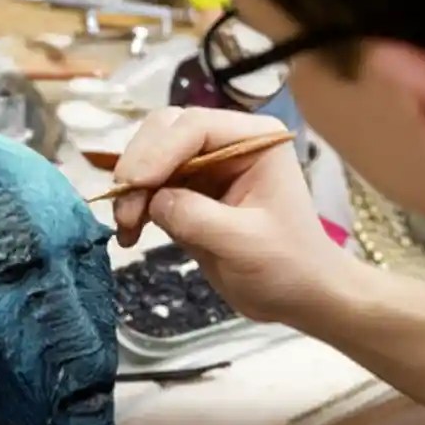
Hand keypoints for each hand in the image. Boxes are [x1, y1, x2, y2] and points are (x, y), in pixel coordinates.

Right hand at [113, 107, 353, 325]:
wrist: (299, 296)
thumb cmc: (287, 266)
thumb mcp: (244, 243)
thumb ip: (196, 217)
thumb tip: (152, 202)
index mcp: (255, 140)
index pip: (195, 127)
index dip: (158, 151)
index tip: (134, 185)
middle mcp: (227, 144)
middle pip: (164, 132)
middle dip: (139, 167)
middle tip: (125, 209)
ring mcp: (205, 167)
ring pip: (150, 158)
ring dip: (131, 190)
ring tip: (126, 228)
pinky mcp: (189, 194)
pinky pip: (149, 188)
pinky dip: (134, 207)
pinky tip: (129, 235)